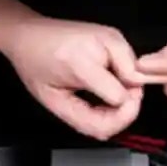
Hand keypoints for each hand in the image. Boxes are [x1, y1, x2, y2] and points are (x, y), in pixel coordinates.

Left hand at [0, 0, 146, 139]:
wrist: (29, 35)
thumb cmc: (35, 64)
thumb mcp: (54, 101)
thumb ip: (85, 120)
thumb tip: (112, 130)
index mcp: (80, 61)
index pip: (119, 97)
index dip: (113, 115)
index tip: (99, 118)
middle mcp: (102, 43)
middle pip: (134, 87)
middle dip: (120, 106)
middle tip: (97, 107)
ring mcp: (112, 37)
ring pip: (137, 78)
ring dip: (122, 92)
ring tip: (96, 91)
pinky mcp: (117, 36)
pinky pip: (133, 68)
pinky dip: (122, 79)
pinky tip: (102, 79)